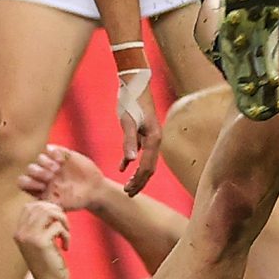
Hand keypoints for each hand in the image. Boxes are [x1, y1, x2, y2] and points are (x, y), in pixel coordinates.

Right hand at [13, 199, 71, 278]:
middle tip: (65, 225)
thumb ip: (40, 226)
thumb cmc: (49, 262)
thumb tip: (51, 205)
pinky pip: (58, 226)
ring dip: (63, 220)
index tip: (57, 217)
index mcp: (18, 233)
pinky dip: (66, 235)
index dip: (45, 206)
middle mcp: (21, 233)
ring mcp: (29, 237)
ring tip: (66, 232)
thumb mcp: (40, 241)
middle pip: (40, 207)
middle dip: (57, 212)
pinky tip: (65, 246)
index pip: (29, 207)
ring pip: (48, 212)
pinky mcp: (41, 243)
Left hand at [21, 141, 114, 212]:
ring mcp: (53, 164)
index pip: (23, 182)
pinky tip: (62, 160)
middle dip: (38, 172)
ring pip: (40, 158)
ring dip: (46, 163)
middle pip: (30, 168)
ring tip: (58, 169)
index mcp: (40, 187)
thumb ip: (47, 204)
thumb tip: (34, 204)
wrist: (94, 191)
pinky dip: (54, 152)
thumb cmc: (76, 201)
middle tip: (51, 177)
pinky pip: (51, 148)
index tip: (42, 187)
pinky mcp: (63, 155)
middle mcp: (44, 174)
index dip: (29, 183)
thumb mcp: (61, 206)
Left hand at [115, 66, 160, 194]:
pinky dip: (132, 161)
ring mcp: (150, 136)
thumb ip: (129, 141)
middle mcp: (155, 140)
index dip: (139, 181)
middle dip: (140, 182)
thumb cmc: (131, 100)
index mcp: (154, 139)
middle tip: (129, 194)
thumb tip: (131, 161)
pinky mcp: (143, 132)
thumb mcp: (127, 121)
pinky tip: (123, 168)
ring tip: (128, 187)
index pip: (148, 167)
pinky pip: (139, 152)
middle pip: (150, 168)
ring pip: (146, 161)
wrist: (135, 83)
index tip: (129, 191)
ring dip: (138, 175)